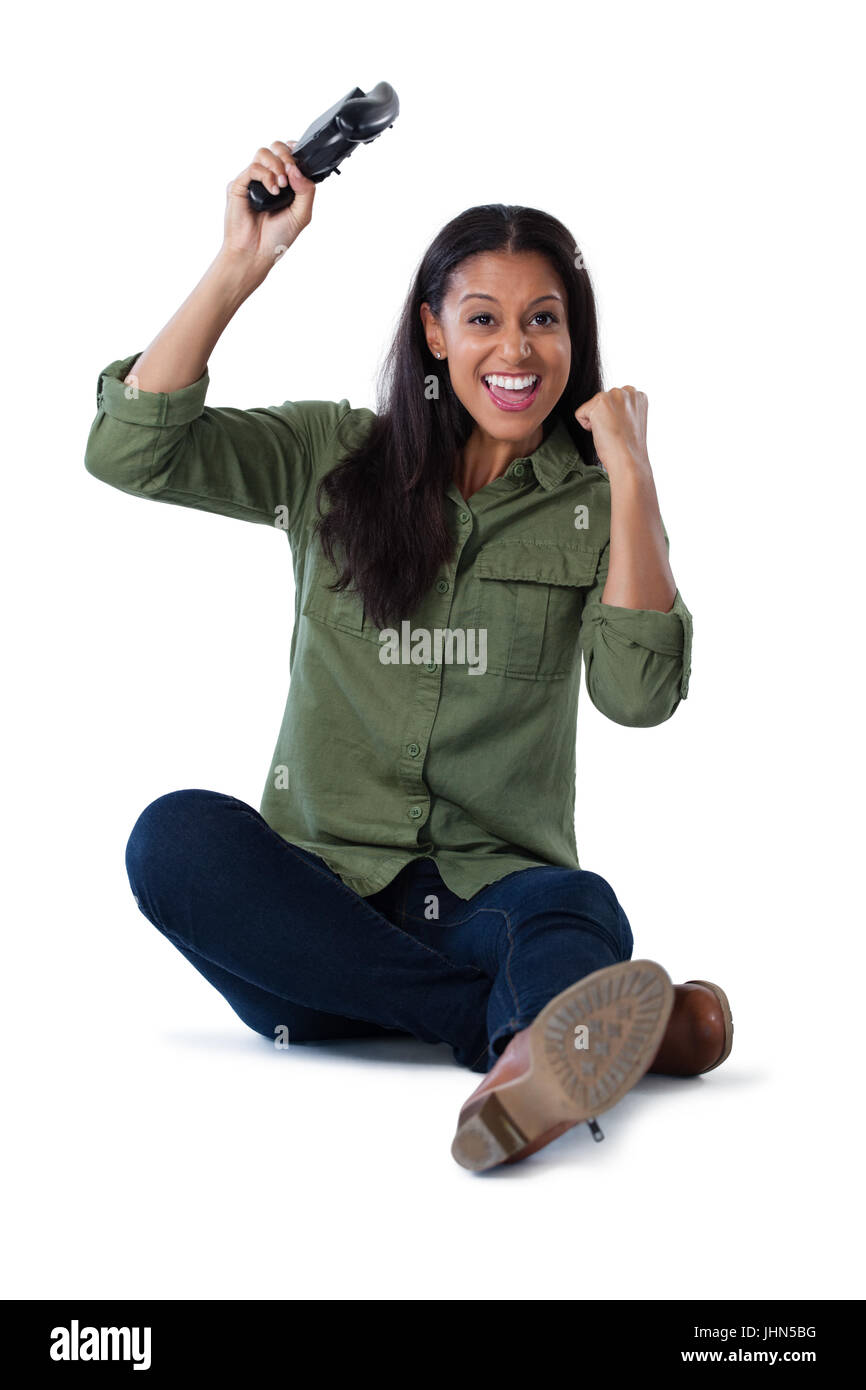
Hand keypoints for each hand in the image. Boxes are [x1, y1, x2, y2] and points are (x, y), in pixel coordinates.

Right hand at [220, 139, 316, 279]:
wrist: (256, 253)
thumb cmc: (276, 238)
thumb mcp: (302, 215)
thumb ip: (306, 191)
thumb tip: (296, 169)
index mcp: (284, 182)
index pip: (289, 155)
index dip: (296, 152)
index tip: (302, 161)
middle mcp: (268, 178)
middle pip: (276, 147)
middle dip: (287, 156)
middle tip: (291, 175)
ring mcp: (253, 180)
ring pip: (263, 152)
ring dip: (277, 165)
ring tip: (282, 185)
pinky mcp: (240, 185)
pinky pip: (253, 168)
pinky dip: (266, 176)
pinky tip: (273, 191)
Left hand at [575, 386, 649, 471]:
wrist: (628, 460)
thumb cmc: (628, 448)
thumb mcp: (630, 422)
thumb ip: (622, 409)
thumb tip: (606, 409)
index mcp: (639, 396)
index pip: (614, 401)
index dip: (613, 418)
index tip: (622, 430)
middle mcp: (628, 391)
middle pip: (601, 401)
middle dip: (604, 417)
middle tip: (616, 432)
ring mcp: (615, 394)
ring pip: (592, 406)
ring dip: (596, 421)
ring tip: (611, 432)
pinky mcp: (600, 401)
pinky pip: (580, 413)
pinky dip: (586, 425)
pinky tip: (602, 432)